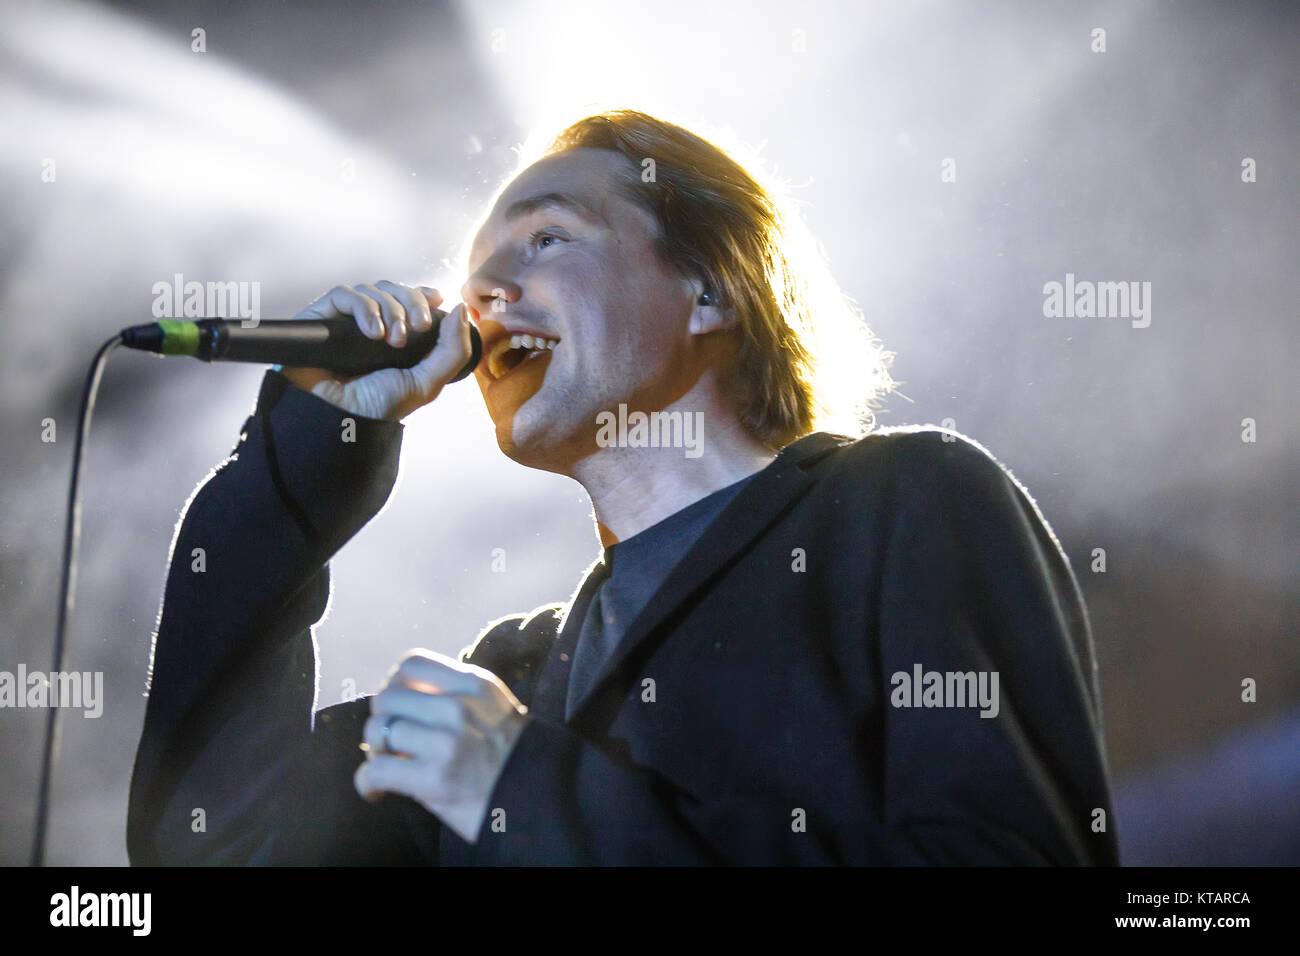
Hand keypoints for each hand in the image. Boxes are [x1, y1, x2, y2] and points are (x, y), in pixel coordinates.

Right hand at [280, 281, 474, 421]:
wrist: (337, 420)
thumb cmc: (378, 408)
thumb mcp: (426, 382)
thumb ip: (452, 350)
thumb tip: (461, 310)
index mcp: (394, 338)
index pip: (408, 300)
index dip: (421, 294)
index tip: (436, 299)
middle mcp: (370, 326)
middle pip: (393, 291)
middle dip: (411, 303)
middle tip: (418, 326)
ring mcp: (345, 321)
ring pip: (372, 290)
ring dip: (390, 309)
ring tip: (392, 340)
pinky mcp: (321, 317)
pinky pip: (344, 294)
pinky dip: (363, 307)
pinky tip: (372, 332)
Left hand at [355, 650, 530, 843]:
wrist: (537, 799)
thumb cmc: (512, 756)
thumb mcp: (494, 706)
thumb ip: (456, 694)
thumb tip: (403, 697)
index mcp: (474, 684)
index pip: (411, 664)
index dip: (395, 684)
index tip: (400, 706)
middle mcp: (458, 706)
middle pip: (386, 696)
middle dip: (381, 720)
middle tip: (391, 742)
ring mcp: (445, 742)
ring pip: (378, 731)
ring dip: (375, 752)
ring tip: (387, 765)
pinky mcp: (433, 778)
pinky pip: (375, 771)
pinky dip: (366, 783)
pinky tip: (376, 791)